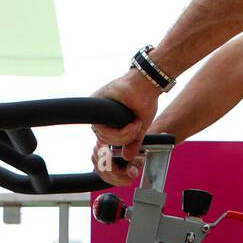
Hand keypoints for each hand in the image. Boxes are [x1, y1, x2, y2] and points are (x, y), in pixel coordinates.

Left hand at [90, 69, 159, 186]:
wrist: (147, 84)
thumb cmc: (145, 101)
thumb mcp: (140, 129)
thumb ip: (133, 143)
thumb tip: (127, 158)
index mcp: (109, 123)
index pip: (105, 143)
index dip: (117, 148)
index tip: (131, 145)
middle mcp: (101, 118)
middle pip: (103, 143)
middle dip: (123, 141)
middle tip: (137, 130)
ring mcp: (97, 111)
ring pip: (104, 138)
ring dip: (124, 136)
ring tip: (136, 125)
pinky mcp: (96, 102)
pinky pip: (104, 130)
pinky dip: (121, 132)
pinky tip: (133, 124)